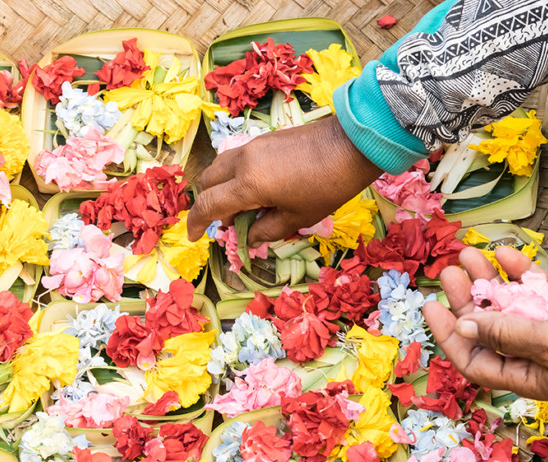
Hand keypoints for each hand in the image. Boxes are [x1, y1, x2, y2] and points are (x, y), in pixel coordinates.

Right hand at [186, 116, 381, 244]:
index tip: (194, 237)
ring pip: (221, 167)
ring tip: (245, 208)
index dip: (196, 224)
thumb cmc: (328, 186)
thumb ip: (268, 230)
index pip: (208, 205)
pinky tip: (258, 190)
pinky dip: (236, 176)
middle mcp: (243, 161)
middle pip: (207, 182)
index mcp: (248, 184)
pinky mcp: (265, 139)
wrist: (352, 144)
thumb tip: (251, 237)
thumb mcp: (298, 217)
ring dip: (222, 188)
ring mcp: (253, 146)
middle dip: (209, 204)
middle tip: (228, 223)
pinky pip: (238, 159)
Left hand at [421, 246, 547, 402]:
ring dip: (489, 279)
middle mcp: (533, 353)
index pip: (473, 358)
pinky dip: (520, 271)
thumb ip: (507, 333)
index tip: (430, 306)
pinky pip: (536, 287)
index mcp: (525, 375)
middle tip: (449, 270)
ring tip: (469, 253)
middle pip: (486, 325)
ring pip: (509, 302)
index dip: (449, 335)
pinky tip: (506, 253)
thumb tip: (465, 326)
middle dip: (465, 299)